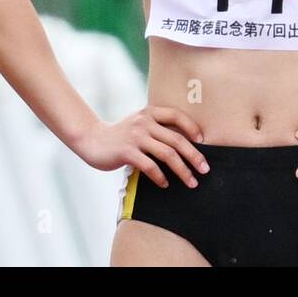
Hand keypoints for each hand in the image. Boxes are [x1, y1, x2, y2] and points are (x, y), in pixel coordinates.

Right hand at [73, 105, 208, 189]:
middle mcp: (144, 122)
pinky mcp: (127, 152)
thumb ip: (157, 128)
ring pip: (167, 155)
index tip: (204, 142)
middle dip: (194, 156)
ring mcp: (135, 137)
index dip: (193, 128)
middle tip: (205, 170)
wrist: (92, 140)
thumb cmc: (121, 135)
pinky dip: (160, 177)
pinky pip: (150, 166)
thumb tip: (187, 143)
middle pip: (177, 140)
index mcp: (149, 112)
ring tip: (191, 182)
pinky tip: (165, 184)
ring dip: (182, 171)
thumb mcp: (140, 124)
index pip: (177, 116)